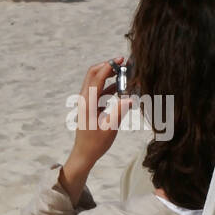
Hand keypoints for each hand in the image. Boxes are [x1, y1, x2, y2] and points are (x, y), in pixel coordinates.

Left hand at [59, 59, 131, 203]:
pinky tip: (121, 87)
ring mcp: (86, 102)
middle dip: (107, 66)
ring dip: (108, 75)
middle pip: (93, 74)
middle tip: (122, 63)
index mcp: (88, 103)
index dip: (108, 67)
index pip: (97, 78)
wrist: (84, 154)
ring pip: (95, 81)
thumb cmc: (96, 144)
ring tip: (124, 72)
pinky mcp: (90, 106)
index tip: (120, 60)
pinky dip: (108, 86)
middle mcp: (84, 99)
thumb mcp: (110, 129)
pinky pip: (99, 91)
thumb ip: (119, 112)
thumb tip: (130, 98)